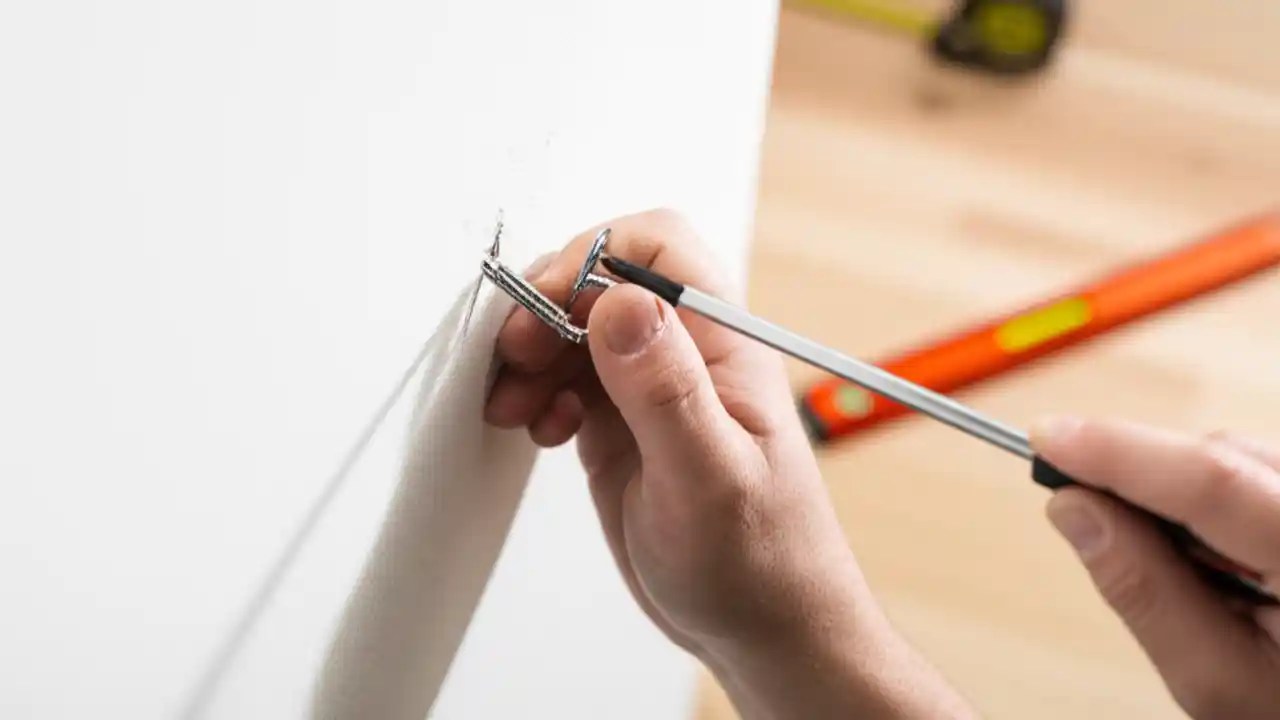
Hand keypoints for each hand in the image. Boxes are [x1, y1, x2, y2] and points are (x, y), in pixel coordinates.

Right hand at [485, 209, 972, 718]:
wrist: (763, 629)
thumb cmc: (760, 563)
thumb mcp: (709, 480)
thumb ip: (666, 391)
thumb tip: (622, 304)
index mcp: (723, 346)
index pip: (659, 247)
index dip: (594, 256)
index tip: (550, 304)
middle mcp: (686, 357)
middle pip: (602, 282)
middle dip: (546, 306)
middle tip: (516, 355)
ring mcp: (651, 391)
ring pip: (576, 329)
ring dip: (533, 352)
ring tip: (514, 403)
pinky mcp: (624, 427)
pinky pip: (568, 378)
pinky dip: (538, 391)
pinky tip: (540, 428)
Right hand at [1033, 418, 1279, 718]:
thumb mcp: (1217, 679)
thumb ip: (1144, 592)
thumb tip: (1072, 508)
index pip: (1216, 483)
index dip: (1121, 452)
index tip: (1048, 436)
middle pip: (1228, 457)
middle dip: (1147, 477)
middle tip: (1091, 519)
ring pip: (1243, 456)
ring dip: (1187, 494)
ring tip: (1196, 573)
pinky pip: (1263, 470)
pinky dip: (1222, 499)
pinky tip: (1226, 557)